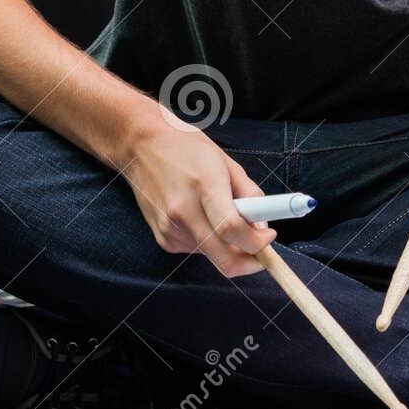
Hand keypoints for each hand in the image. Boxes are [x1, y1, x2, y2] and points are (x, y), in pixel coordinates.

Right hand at [120, 113, 277, 277]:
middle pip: (225, 259)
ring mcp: (170, 228)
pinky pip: (197, 250)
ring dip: (227, 245)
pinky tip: (199, 215)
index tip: (269, 236)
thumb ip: (250, 194)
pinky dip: (208, 240)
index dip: (258, 242)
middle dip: (250, 262)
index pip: (233, 229)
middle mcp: (184, 212)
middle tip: (260, 251)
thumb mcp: (226, 162)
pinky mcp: (163, 238)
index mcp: (204, 186)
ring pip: (213, 255)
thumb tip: (262, 226)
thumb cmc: (185, 148)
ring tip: (219, 213)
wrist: (140, 146)